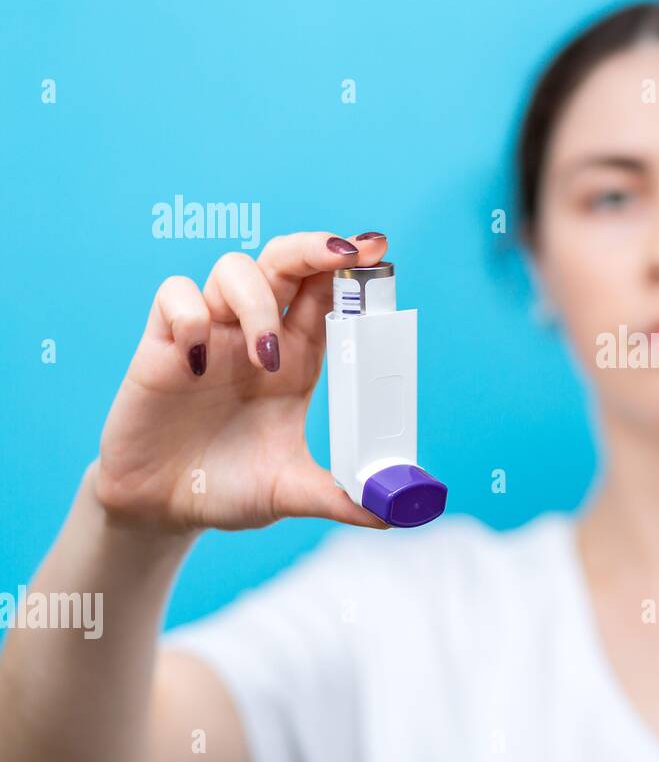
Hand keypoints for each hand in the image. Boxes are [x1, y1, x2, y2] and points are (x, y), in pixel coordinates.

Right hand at [95, 231, 392, 532]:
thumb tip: (394, 514)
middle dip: (314, 247)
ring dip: (257, 301)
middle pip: (286, 261)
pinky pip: (175, 296)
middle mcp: (257, 336)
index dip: (350, 268)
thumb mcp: (291, 492)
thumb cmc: (229, 488)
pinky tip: (197, 363)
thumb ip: (340, 498)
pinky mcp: (161, 344)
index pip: (326, 294)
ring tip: (265, 358)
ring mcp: (210, 335)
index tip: (378, 251)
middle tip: (344, 254)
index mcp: (298, 358)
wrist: (161, 509)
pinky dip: (190, 316)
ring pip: (235, 268)